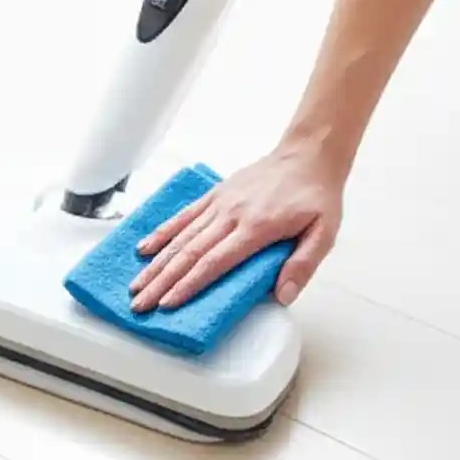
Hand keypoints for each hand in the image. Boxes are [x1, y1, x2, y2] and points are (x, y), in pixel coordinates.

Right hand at [129, 140, 346, 311]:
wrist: (308, 154)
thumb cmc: (316, 196)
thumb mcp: (324, 233)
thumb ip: (302, 265)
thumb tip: (282, 296)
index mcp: (256, 228)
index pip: (214, 262)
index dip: (189, 285)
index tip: (168, 304)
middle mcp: (231, 215)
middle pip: (189, 253)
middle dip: (162, 281)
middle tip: (140, 305)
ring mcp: (219, 203)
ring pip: (181, 237)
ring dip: (156, 263)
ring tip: (135, 285)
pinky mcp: (215, 195)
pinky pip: (184, 215)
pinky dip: (162, 232)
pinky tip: (145, 248)